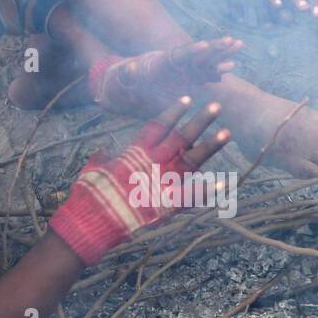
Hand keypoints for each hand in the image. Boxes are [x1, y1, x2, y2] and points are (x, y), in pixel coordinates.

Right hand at [47, 96, 231, 264]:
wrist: (93, 219)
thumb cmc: (90, 194)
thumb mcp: (93, 169)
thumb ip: (102, 158)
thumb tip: (103, 150)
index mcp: (136, 152)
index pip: (158, 125)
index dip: (173, 112)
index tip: (188, 98)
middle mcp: (154, 162)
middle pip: (181, 136)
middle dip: (200, 121)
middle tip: (217, 106)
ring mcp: (163, 181)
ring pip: (192, 159)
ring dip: (210, 146)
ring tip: (227, 133)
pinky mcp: (167, 203)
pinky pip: (191, 196)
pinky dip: (206, 191)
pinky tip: (224, 184)